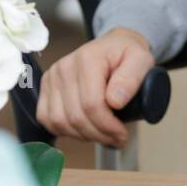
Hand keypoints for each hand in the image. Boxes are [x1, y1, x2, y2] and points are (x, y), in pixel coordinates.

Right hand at [37, 27, 154, 147]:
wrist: (112, 47)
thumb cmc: (126, 55)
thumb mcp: (141, 60)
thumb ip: (131, 79)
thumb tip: (115, 101)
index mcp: (88, 59)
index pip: (92, 104)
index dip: (108, 126)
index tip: (123, 133)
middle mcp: (64, 68)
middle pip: (76, 117)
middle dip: (99, 134)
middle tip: (117, 138)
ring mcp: (52, 78)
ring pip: (60, 122)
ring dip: (83, 135)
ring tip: (102, 134)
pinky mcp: (45, 88)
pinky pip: (47, 119)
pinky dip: (65, 131)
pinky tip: (84, 129)